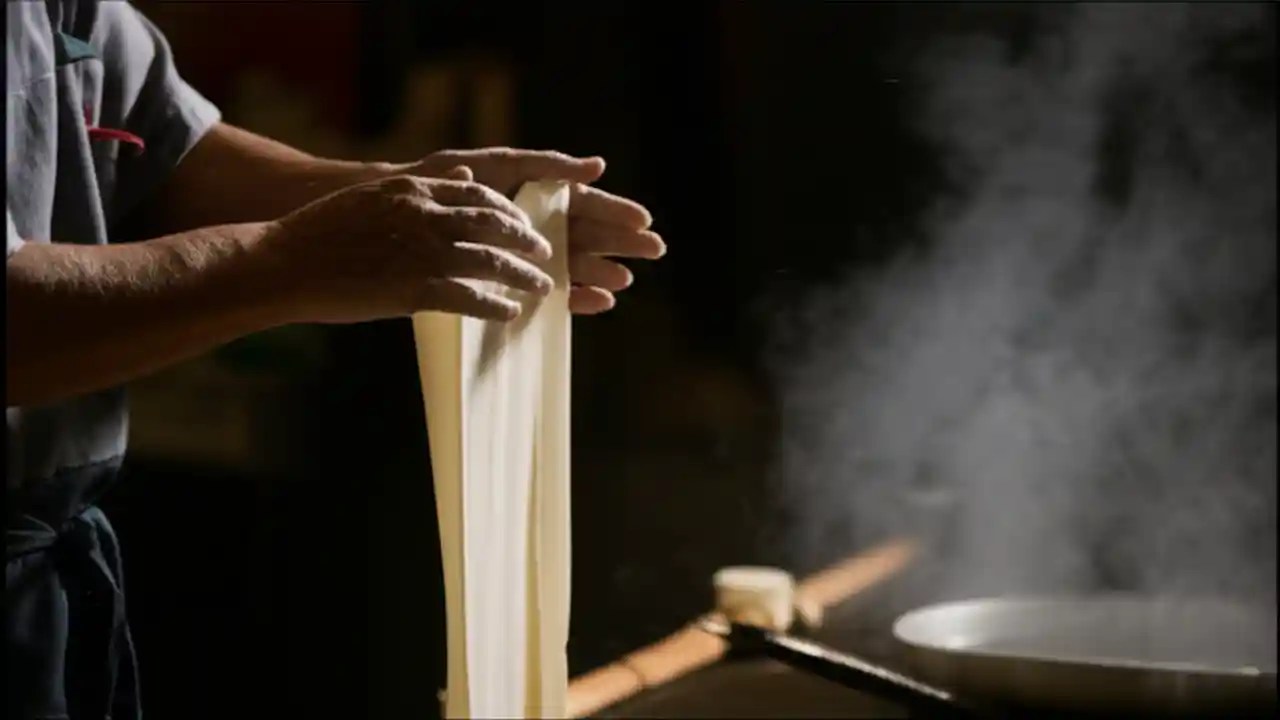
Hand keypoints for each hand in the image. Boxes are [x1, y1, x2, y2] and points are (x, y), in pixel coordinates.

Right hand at [261, 174, 555, 323]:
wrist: (281, 263)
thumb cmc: (320, 232)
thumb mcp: (373, 194)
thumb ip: (421, 188)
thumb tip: (463, 174)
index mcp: (412, 189)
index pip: (478, 193)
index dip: (508, 209)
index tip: (521, 222)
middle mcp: (423, 215)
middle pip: (495, 223)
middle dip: (526, 240)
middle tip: (545, 253)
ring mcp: (421, 253)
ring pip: (492, 261)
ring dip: (523, 275)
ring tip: (542, 287)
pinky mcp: (414, 290)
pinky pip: (471, 298)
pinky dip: (497, 306)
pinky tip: (510, 313)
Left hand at [408, 148, 665, 314]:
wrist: (403, 209)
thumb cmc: (449, 178)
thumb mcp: (499, 163)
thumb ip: (547, 164)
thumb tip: (598, 166)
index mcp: (538, 194)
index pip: (586, 203)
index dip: (616, 210)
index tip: (644, 219)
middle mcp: (537, 225)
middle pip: (589, 235)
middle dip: (621, 243)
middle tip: (654, 250)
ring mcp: (526, 254)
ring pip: (574, 265)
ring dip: (600, 273)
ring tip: (624, 281)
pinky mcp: (511, 280)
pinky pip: (550, 291)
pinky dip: (576, 297)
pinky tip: (599, 302)